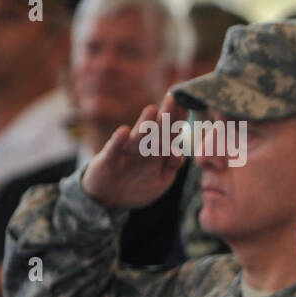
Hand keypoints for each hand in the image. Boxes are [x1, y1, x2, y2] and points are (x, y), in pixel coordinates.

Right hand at [81, 95, 184, 209]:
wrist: (109, 197)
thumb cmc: (139, 184)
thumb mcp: (161, 179)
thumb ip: (171, 165)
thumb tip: (180, 153)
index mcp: (158, 150)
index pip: (171, 132)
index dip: (178, 119)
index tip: (187, 105)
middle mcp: (143, 147)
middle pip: (156, 131)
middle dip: (166, 116)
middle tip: (173, 99)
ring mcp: (125, 152)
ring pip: (137, 139)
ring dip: (144, 126)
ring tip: (152, 110)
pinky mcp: (108, 160)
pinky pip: (113, 150)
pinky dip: (118, 142)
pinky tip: (123, 131)